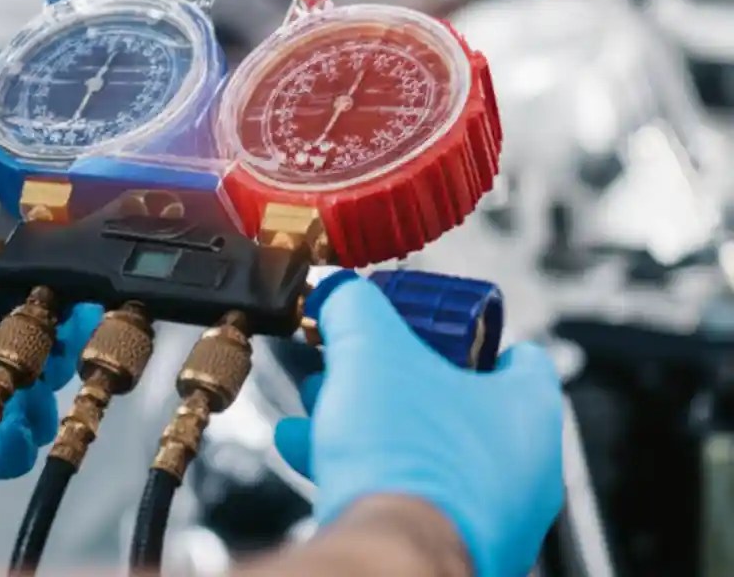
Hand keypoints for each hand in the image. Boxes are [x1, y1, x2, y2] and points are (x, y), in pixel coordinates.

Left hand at [0, 68, 101, 479]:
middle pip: (30, 353)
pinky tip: (23, 416)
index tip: (79, 289)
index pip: (20, 301)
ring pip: (23, 401)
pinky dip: (18, 437)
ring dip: (45, 392)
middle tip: (72, 335)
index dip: (54, 298)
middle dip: (59, 346)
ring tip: (48, 375)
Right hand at [274, 272, 563, 576]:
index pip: (518, 355)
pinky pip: (409, 497)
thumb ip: (355, 309)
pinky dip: (365, 473)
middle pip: (454, 404)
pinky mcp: (455, 547)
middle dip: (390, 383)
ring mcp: (493, 516)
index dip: (463, 334)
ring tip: (321, 411)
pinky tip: (314, 454)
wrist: (393, 550)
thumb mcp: (370, 352)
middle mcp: (524, 469)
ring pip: (426, 453)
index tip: (427, 329)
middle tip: (354, 371)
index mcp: (528, 411)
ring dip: (369, 427)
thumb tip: (340, 292)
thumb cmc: (409, 460)